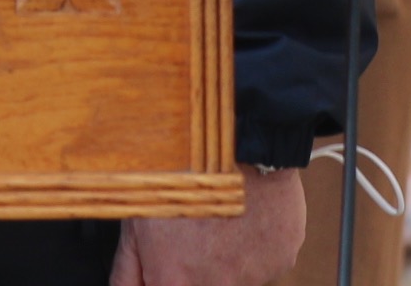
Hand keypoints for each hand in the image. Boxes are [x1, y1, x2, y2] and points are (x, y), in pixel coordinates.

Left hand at [108, 167, 307, 285]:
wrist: (238, 139)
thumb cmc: (181, 170)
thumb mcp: (136, 216)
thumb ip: (128, 271)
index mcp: (174, 281)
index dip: (165, 276)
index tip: (168, 259)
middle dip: (195, 269)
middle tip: (195, 234)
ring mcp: (254, 276)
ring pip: (235, 277)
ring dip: (226, 257)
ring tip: (221, 218)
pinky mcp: (282, 260)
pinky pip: (264, 261)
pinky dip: (254, 244)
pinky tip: (245, 214)